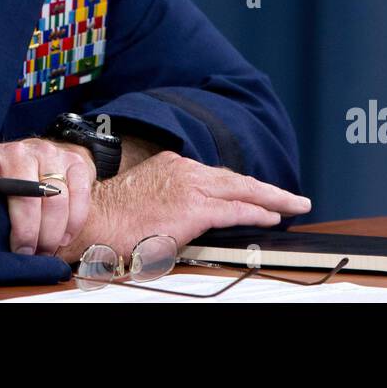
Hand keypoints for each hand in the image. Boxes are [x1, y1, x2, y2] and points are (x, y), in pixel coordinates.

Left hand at [0, 138, 95, 255]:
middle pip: (26, 194)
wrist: (37, 158)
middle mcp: (16, 151)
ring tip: (45, 251)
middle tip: (25, 253)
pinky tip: (64, 237)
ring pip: (55, 199)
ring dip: (51, 232)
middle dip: (27, 232)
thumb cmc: (3, 185)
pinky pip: (79, 194)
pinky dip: (73, 222)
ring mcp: (47, 153)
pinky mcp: (74, 160)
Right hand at [57, 150, 310, 262]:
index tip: (261, 194)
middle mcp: (184, 169)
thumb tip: (186, 219)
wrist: (92, 221)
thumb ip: (172, 203)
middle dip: (267, 190)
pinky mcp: (193, 207)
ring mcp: (190, 186)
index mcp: (172, 166)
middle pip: (236, 179)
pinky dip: (257, 213)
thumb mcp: (147, 200)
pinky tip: (273, 217)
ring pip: (242, 190)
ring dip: (271, 199)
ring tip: (294, 206)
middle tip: (293, 198)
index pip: (217, 177)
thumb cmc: (111, 218)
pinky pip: (235, 210)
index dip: (242, 187)